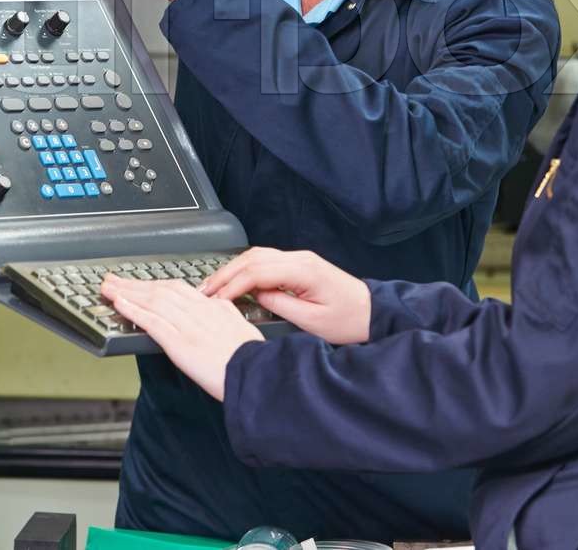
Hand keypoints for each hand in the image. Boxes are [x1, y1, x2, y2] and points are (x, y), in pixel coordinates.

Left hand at [100, 276, 261, 401]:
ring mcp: (188, 326)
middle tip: (114, 280)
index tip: (139, 282)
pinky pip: (152, 322)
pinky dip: (134, 310)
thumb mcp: (241, 325)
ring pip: (152, 302)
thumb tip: (215, 304)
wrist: (257, 374)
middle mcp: (199, 311)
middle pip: (160, 290)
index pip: (177, 288)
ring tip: (108, 288)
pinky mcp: (180, 343)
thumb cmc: (252, 357)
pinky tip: (120, 304)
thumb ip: (224, 313)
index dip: (154, 284)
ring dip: (127, 293)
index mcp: (213, 306)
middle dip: (134, 284)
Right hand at [201, 248, 371, 344]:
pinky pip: (265, 261)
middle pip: (252, 258)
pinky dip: (246, 269)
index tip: (216, 299)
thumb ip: (280, 304)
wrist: (372, 313)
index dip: (232, 285)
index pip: (257, 271)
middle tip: (204, 290)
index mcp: (303, 270)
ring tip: (214, 285)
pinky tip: (235, 280)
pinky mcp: (299, 264)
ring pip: (257, 256)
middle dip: (225, 274)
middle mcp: (300, 258)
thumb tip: (255, 295)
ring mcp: (299, 259)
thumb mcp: (311, 320)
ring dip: (233, 269)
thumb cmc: (348, 320)